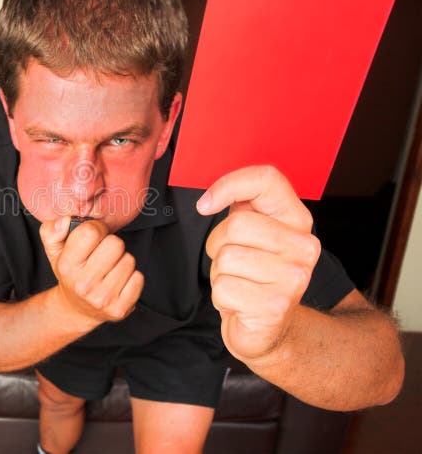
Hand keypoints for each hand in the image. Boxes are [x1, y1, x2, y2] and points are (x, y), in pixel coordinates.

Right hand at [39, 217, 143, 324]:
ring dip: (122, 261)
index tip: (94, 236)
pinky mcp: (119, 309)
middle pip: (116, 244)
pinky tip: (118, 281)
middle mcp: (83, 284)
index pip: (91, 231)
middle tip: (103, 254)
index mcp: (66, 266)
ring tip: (109, 269)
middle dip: (112, 244)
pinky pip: (138, 278)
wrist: (76, 309)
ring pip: (129, 260)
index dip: (97, 228)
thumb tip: (65, 222)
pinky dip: (131, 277)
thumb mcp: (54, 251)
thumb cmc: (70, 273)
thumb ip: (52, 230)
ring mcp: (102, 299)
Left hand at [197, 165, 320, 362]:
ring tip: (239, 283)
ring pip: (226, 258)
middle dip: (218, 244)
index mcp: (298, 221)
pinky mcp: (275, 307)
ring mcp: (293, 278)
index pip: (267, 180)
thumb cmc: (254, 276)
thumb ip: (243, 205)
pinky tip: (239, 302)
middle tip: (231, 262)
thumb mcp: (253, 235)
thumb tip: (210, 198)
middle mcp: (304, 247)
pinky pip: (223, 289)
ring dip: (220, 273)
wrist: (269, 330)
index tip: (206, 204)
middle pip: (237, 225)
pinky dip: (221, 297)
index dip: (229, 185)